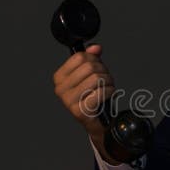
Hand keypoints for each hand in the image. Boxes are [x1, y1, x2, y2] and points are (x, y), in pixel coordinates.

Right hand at [53, 44, 117, 160]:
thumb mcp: (90, 74)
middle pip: (89, 67)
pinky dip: (110, 91)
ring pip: (97, 79)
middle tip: (106, 79)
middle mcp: (60, 89)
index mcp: (59, 77)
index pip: (79, 57)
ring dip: (109, 81)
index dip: (94, 59)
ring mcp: (68, 101)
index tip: (98, 66)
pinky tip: (109, 94)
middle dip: (103, 71)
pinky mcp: (79, 111)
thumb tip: (96, 48)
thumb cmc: (92, 96)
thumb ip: (91, 58)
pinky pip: (101, 92)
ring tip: (109, 87)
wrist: (96, 121)